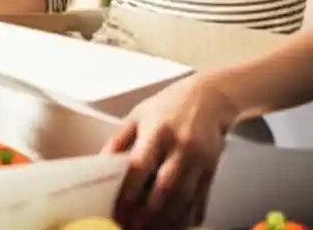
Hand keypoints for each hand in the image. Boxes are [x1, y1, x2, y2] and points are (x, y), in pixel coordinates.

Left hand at [104, 75, 237, 229]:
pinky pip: (201, 198)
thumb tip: (101, 163)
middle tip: (133, 229)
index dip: (129, 193)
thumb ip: (119, 140)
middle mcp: (181, 147)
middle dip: (148, 214)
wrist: (211, 97)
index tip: (119, 212)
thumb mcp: (137, 115)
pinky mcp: (212, 169)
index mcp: (157, 132)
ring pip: (184, 198)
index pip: (140, 167)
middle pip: (165, 188)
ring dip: (167, 220)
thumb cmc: (168, 106)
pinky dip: (189, 216)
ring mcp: (200, 160)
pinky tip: (177, 226)